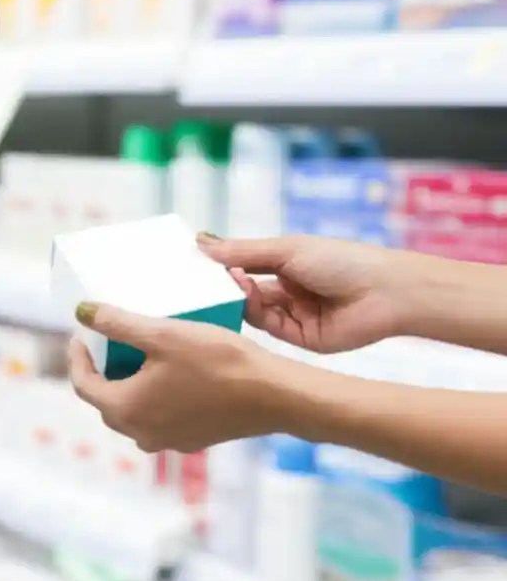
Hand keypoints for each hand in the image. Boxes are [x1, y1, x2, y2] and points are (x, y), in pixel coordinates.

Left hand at [69, 303, 288, 452]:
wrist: (274, 395)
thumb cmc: (218, 362)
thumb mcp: (162, 334)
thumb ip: (117, 323)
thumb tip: (82, 312)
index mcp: (126, 410)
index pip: (83, 384)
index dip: (77, 357)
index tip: (80, 334)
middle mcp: (141, 433)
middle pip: (106, 401)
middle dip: (101, 372)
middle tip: (105, 343)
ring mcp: (168, 441)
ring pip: (133, 412)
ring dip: (127, 386)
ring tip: (135, 356)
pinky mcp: (193, 439)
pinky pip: (159, 418)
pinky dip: (153, 397)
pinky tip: (168, 375)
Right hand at [198, 234, 414, 353]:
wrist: (387, 293)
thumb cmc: (341, 260)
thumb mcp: (286, 249)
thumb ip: (242, 251)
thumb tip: (200, 242)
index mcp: (286, 265)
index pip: (244, 267)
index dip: (221, 265)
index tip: (193, 262)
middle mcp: (287, 291)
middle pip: (244, 291)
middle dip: (225, 284)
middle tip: (200, 279)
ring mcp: (293, 316)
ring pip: (252, 310)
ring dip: (238, 297)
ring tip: (229, 284)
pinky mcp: (299, 338)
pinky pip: (268, 328)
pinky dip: (253, 314)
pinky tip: (244, 300)